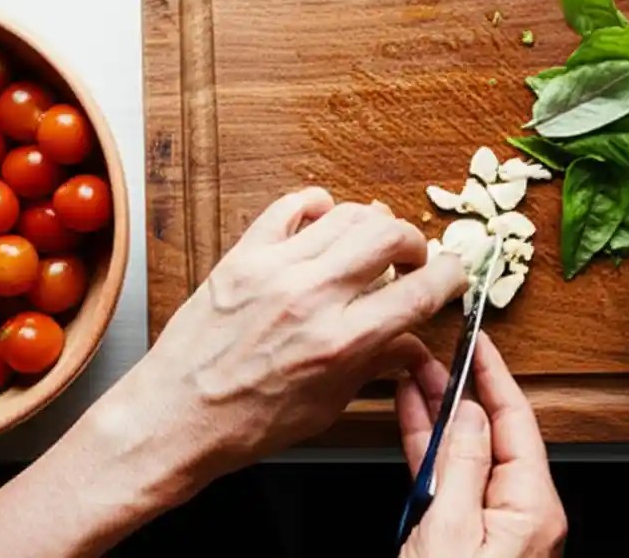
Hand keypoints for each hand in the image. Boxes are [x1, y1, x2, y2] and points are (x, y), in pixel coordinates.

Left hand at [125, 187, 467, 479]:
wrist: (175, 418)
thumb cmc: (246, 422)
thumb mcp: (326, 405)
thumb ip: (374, 365)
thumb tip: (411, 344)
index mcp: (340, 343)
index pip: (418, 291)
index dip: (450, 276)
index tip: (453, 274)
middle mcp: (311, 298)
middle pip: (389, 235)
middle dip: (414, 243)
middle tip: (412, 259)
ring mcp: (274, 270)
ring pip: (347, 214)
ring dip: (372, 223)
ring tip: (371, 243)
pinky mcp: (242, 256)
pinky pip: (290, 206)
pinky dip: (317, 205)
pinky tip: (324, 220)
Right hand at [398, 332, 566, 557]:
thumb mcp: (451, 533)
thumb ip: (461, 469)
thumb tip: (468, 416)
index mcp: (531, 509)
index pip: (515, 421)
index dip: (494, 376)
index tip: (477, 343)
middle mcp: (521, 515)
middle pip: (491, 434)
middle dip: (459, 391)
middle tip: (433, 357)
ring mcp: (494, 527)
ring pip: (465, 456)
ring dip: (438, 417)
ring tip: (414, 378)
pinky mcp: (468, 540)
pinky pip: (451, 484)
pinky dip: (429, 453)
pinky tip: (413, 423)